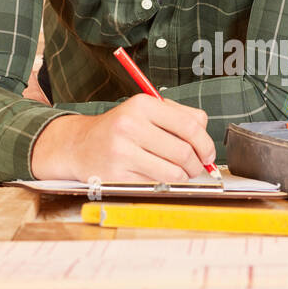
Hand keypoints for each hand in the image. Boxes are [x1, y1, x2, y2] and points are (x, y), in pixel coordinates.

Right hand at [30, 94, 216, 183]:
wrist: (79, 145)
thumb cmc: (118, 128)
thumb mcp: (145, 110)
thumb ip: (179, 115)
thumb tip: (206, 133)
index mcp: (141, 105)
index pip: (190, 126)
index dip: (206, 144)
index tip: (208, 153)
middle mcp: (130, 126)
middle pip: (183, 152)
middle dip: (197, 164)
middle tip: (196, 167)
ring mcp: (122, 152)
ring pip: (172, 172)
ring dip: (183, 177)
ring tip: (180, 173)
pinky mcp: (117, 175)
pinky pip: (155, 184)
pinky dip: (164, 183)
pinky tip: (158, 176)